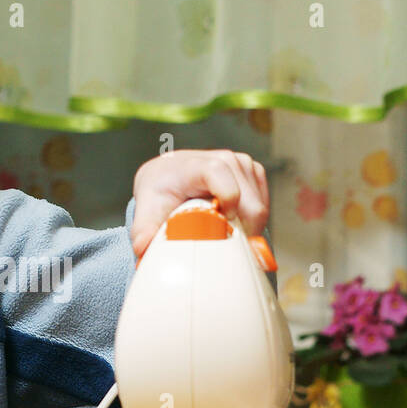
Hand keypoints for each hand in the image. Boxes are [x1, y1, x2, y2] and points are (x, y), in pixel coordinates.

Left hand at [129, 149, 269, 261]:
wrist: (168, 175)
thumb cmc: (160, 191)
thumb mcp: (147, 209)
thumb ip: (143, 230)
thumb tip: (142, 249)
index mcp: (196, 164)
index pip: (221, 174)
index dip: (228, 200)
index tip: (223, 223)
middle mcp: (224, 159)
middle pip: (249, 200)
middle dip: (241, 229)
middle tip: (223, 246)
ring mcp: (242, 164)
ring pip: (259, 206)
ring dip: (247, 226)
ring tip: (224, 233)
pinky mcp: (254, 172)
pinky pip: (264, 204)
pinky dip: (252, 220)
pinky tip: (234, 224)